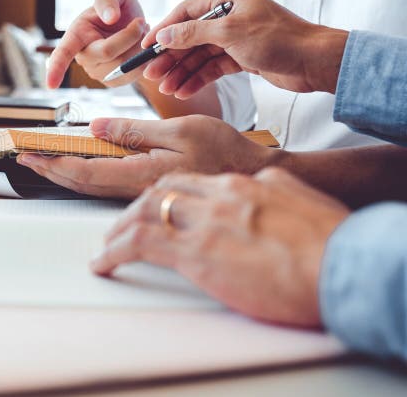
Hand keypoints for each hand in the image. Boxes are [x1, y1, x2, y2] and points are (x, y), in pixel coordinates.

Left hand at [16, 115, 283, 199]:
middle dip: (49, 169)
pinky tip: (78, 161)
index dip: (53, 164)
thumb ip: (135, 131)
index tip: (30, 155)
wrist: (252, 178)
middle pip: (80, 182)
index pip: (84, 170)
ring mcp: (141, 189)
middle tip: (24, 157)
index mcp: (141, 173)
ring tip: (43, 158)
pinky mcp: (148, 187)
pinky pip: (106, 181)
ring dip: (63, 171)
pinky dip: (84, 171)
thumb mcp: (181, 131)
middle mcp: (136, 187)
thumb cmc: (225, 153)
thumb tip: (95, 129)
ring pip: (91, 184)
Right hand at [46, 0, 150, 87]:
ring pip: (123, 63)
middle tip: (141, 21)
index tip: (49, 85)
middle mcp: (83, 58)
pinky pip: (134, 72)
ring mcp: (98, 73)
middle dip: (130, 35)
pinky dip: (143, 57)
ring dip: (139, 45)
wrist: (135, 25)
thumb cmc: (118, 9)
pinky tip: (140, 47)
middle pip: (107, 52)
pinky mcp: (114, 81)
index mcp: (76, 35)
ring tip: (139, 33)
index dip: (56, 69)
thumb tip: (110, 18)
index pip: (63, 53)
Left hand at [91, 167, 350, 326]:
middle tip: (117, 223)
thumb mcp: (294, 197)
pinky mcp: (196, 251)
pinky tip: (104, 262)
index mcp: (238, 184)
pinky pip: (140, 243)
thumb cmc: (327, 240)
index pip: (183, 180)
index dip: (158, 192)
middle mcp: (216, 194)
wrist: (339, 263)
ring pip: (143, 211)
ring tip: (107, 245)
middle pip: (157, 190)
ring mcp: (204, 220)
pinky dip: (115, 251)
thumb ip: (267, 186)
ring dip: (119, 228)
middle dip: (131, 207)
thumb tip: (256, 184)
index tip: (144, 203)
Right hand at [140, 0, 348, 98]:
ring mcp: (236, 36)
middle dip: (171, 57)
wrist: (315, 62)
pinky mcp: (243, 56)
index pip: (186, 12)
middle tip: (152, 75)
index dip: (164, 30)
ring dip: (182, 71)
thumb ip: (193, 33)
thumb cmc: (279, 39)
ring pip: (200, 54)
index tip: (146, 47)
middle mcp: (230, 14)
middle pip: (190, 36)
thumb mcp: (230, 33)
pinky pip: (213, 67)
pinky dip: (199, 78)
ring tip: (167, 89)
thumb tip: (163, 34)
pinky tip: (185, 91)